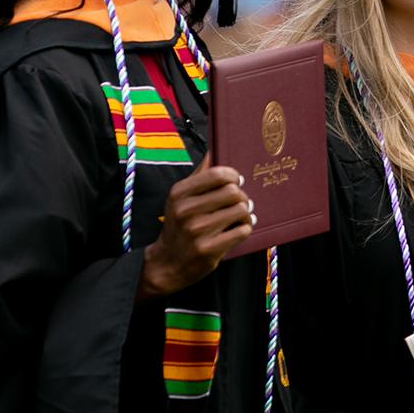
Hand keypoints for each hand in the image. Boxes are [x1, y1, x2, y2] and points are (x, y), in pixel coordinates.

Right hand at [137, 155, 252, 298]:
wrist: (166, 264)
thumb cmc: (178, 226)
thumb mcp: (180, 199)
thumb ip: (198, 175)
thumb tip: (213, 149)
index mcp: (179, 193)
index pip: (218, 174)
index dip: (233, 176)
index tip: (237, 182)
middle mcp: (186, 211)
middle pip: (233, 192)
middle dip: (242, 197)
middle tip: (242, 202)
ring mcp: (197, 232)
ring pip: (241, 211)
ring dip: (246, 213)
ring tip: (242, 216)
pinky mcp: (208, 250)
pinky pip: (242, 231)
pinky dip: (245, 228)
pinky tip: (240, 228)